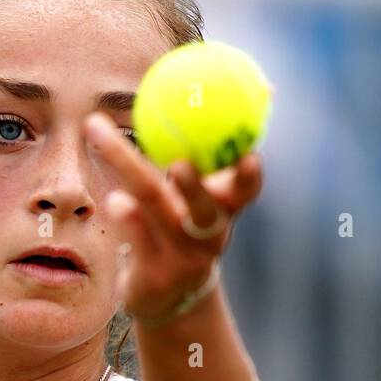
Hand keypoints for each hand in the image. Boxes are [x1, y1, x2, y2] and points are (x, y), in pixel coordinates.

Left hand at [82, 110, 262, 322]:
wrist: (171, 297)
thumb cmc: (186, 227)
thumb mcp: (205, 194)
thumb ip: (216, 148)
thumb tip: (265, 83)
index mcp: (225, 211)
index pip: (245, 192)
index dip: (248, 177)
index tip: (249, 155)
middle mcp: (209, 237)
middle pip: (203, 208)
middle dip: (195, 188)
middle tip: (180, 164)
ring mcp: (182, 259)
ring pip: (159, 215)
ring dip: (141, 187)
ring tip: (124, 172)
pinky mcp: (155, 276)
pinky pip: (139, 242)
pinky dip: (128, 220)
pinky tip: (114, 201)